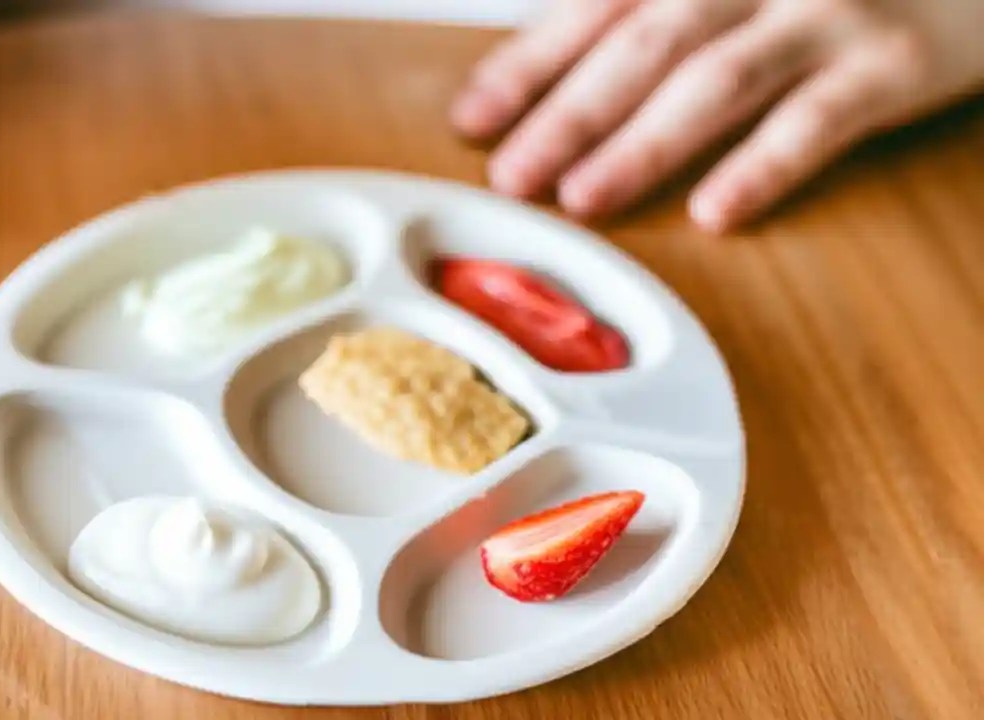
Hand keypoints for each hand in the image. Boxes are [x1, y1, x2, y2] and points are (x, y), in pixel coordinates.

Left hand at [452, 0, 983, 230]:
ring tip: (581, 199)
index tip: (472, 121)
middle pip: (645, 43)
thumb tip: (553, 72)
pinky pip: (820, 118)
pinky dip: (763, 165)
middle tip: (511, 176)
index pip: (598, 6)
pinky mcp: (894, 61)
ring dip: (642, 143)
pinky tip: (713, 214)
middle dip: (568, 113)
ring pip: (717, 79)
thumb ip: (654, 9)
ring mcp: (828, 10)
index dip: (529, 64)